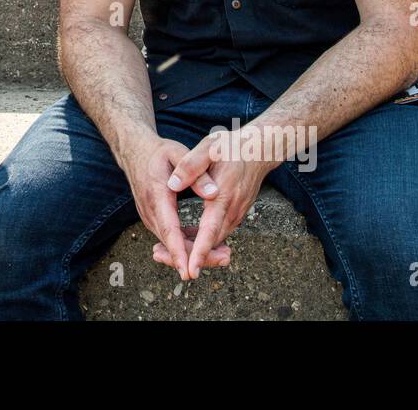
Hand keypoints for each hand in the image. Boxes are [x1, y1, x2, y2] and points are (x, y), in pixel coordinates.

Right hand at [124, 136, 228, 280]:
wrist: (134, 151)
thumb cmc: (158, 152)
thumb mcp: (178, 153)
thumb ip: (195, 172)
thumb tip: (213, 193)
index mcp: (156, 194)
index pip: (168, 229)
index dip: (179, 252)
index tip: (188, 270)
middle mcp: (149, 210)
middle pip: (171, 243)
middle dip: (196, 256)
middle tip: (225, 258)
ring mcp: (149, 216)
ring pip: (170, 244)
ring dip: (193, 252)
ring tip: (223, 255)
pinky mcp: (153, 218)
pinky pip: (169, 237)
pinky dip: (185, 244)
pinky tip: (203, 244)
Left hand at [158, 127, 275, 278]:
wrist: (258, 150)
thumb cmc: (231, 147)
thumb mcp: (208, 148)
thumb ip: (191, 166)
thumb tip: (172, 184)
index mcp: (224, 195)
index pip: (211, 229)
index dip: (200, 251)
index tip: (191, 269)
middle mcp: (232, 210)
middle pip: (210, 243)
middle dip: (188, 255)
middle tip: (159, 257)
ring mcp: (236, 214)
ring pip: (214, 241)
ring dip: (193, 250)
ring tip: (164, 253)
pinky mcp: (234, 214)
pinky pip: (217, 233)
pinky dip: (201, 241)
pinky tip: (185, 239)